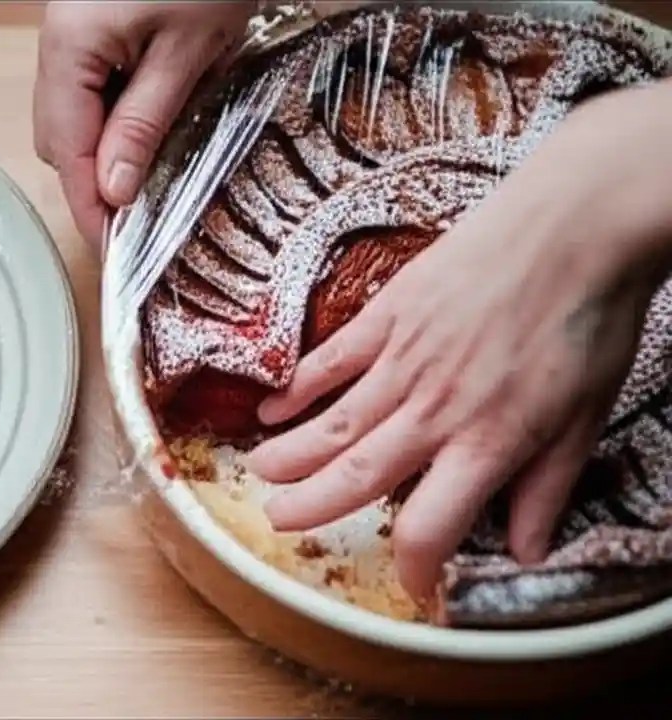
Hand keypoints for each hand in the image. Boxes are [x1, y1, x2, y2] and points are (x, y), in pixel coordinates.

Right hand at [33, 1, 253, 253]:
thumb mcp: (187, 50)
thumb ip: (144, 122)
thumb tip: (115, 191)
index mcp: (69, 47)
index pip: (68, 151)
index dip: (89, 207)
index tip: (113, 250)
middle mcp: (57, 40)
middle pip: (60, 137)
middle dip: (95, 179)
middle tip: (141, 215)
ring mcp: (72, 31)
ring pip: (75, 114)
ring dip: (108, 145)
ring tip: (155, 166)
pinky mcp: (94, 24)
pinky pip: (94, 84)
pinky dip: (119, 112)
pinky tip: (158, 116)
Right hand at [243, 89, 671, 600]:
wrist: (574, 227)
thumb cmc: (589, 318)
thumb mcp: (585, 417)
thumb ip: (546, 488)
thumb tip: (525, 550)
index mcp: (487, 443)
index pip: (429, 527)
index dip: (413, 567)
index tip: (411, 585)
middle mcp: (433, 411)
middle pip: (355, 475)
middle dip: (309, 507)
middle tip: (275, 522)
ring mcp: (404, 361)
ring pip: (332, 422)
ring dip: (290, 454)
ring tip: (258, 473)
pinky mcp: (388, 316)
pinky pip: (332, 361)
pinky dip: (298, 387)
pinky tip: (272, 405)